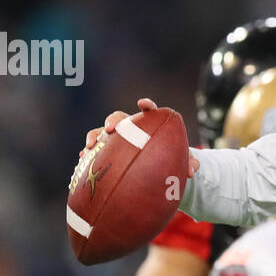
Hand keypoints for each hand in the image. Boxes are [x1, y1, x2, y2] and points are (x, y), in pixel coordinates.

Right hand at [77, 98, 199, 176]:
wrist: (156, 167)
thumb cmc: (170, 159)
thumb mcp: (182, 161)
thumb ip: (189, 163)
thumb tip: (192, 171)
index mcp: (149, 125)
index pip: (148, 111)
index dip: (146, 105)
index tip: (143, 103)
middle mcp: (130, 128)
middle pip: (120, 117)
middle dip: (114, 120)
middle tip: (112, 128)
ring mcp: (116, 138)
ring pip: (102, 131)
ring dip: (96, 135)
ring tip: (91, 145)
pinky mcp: (106, 150)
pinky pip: (95, 149)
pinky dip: (88, 153)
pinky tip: (82, 159)